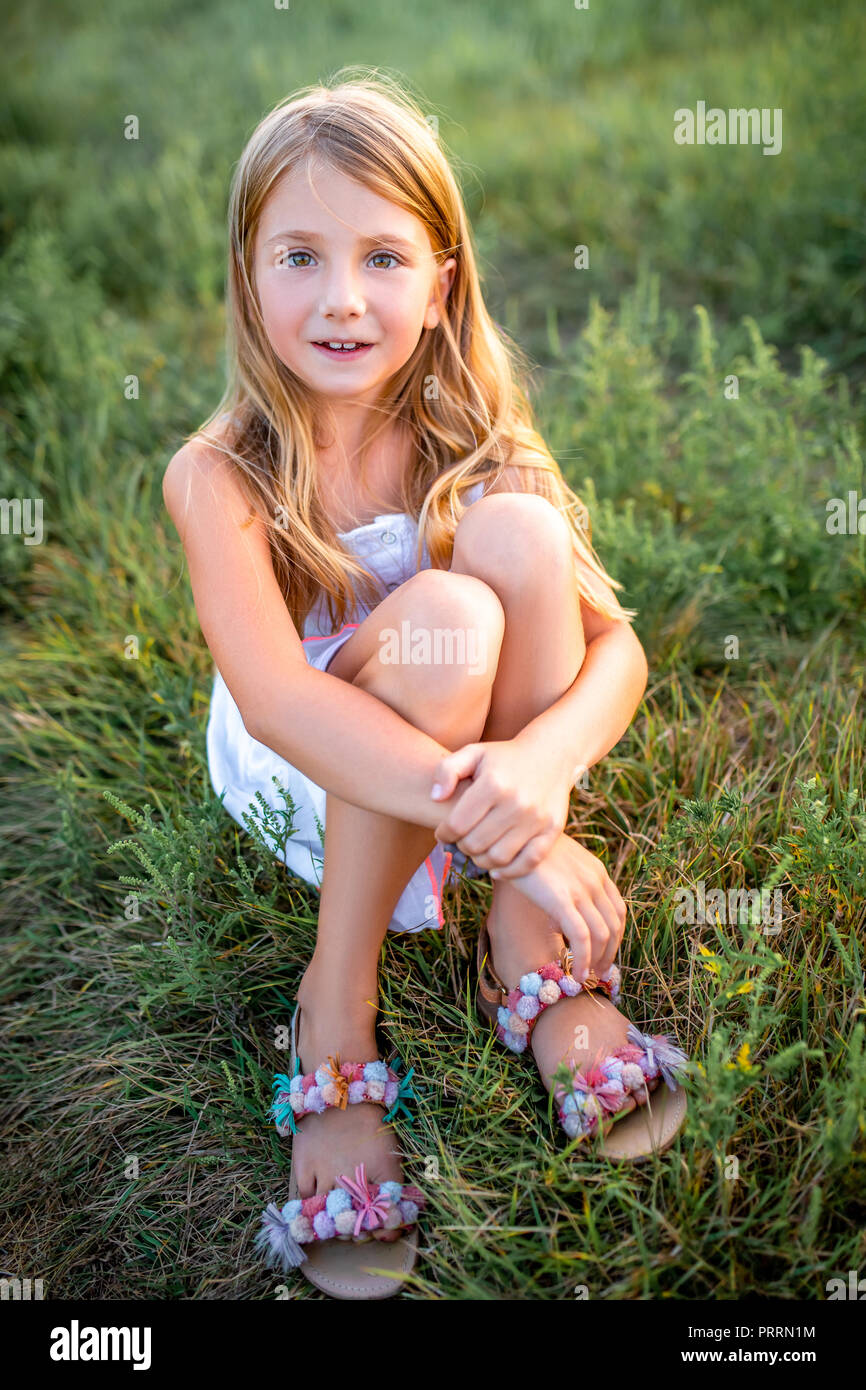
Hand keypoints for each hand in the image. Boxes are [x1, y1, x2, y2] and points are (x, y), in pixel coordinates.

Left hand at [430, 737, 572, 876]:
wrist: (551, 755)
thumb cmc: (503, 757)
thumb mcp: (473, 753)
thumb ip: (447, 770)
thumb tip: (435, 797)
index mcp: (493, 784)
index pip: (457, 824)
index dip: (444, 833)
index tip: (443, 832)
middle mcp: (516, 803)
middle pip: (475, 844)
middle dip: (461, 845)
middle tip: (461, 839)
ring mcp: (536, 819)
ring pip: (498, 858)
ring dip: (481, 860)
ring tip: (477, 849)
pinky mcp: (551, 830)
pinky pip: (528, 863)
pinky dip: (510, 871)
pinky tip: (497, 867)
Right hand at [501, 832, 626, 981]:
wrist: (510, 833)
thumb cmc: (527, 849)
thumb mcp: (558, 862)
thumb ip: (569, 882)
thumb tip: (565, 909)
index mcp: (597, 871)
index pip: (618, 911)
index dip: (615, 937)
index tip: (605, 953)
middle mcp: (595, 880)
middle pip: (614, 926)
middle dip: (609, 954)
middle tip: (598, 973)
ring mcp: (581, 890)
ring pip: (601, 935)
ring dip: (597, 961)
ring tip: (586, 978)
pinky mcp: (562, 900)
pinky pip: (582, 938)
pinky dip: (584, 960)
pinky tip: (577, 974)